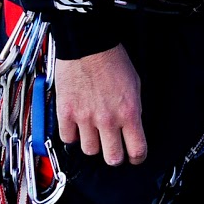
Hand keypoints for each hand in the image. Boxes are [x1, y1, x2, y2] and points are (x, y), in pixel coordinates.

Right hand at [53, 44, 146, 165]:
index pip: (137, 150)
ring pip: (89, 150)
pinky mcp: (66, 113)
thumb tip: (131, 127)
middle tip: (114, 149)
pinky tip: (77, 126)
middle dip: (115, 156)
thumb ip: (132, 110)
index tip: (134, 156)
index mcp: (129, 112)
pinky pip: (68, 138)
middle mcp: (108, 119)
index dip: (137, 157)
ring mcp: (85, 118)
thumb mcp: (134, 86)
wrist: (88, 45)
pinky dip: (72, 135)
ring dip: (93, 144)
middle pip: (112, 158)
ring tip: (94, 132)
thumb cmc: (112, 60)